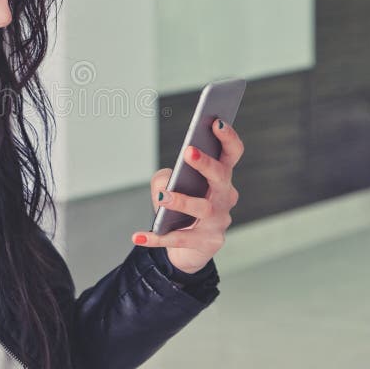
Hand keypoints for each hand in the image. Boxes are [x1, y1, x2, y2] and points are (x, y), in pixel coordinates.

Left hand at [131, 118, 243, 273]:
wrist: (189, 247)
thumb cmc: (182, 207)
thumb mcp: (170, 186)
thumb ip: (166, 178)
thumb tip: (166, 183)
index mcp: (221, 177)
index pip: (231, 154)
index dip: (228, 137)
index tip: (216, 121)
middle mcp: (226, 197)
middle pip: (221, 177)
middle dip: (205, 163)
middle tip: (188, 151)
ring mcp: (219, 222)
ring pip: (203, 209)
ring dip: (182, 200)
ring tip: (161, 196)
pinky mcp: (206, 243)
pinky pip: (179, 239)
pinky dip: (157, 237)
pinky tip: (138, 235)